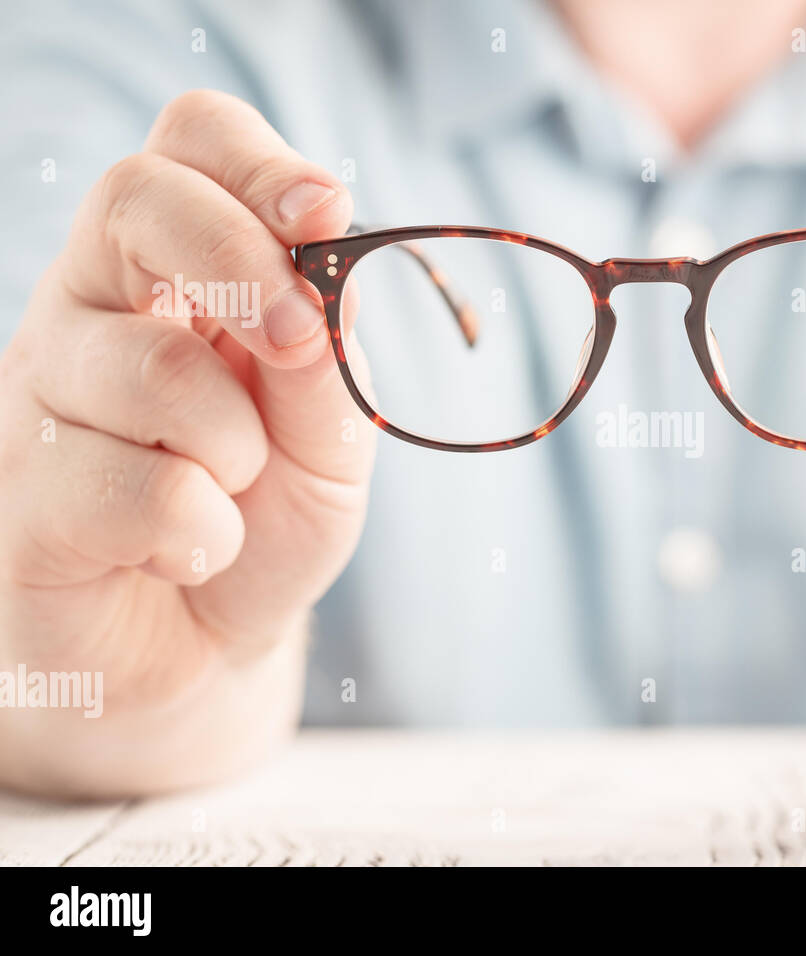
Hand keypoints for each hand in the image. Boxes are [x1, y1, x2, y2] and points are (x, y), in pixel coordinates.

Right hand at [0, 91, 375, 796]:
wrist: (204, 643)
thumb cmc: (266, 516)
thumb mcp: (330, 439)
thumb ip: (329, 362)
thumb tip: (325, 275)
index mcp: (172, 274)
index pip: (188, 146)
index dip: (260, 161)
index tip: (325, 212)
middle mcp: (91, 310)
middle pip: (134, 199)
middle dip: (243, 261)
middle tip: (299, 344)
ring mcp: (38, 397)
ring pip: (152, 366)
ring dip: (238, 445)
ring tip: (232, 491)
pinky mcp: (19, 499)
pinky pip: (138, 489)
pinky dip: (204, 532)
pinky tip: (189, 552)